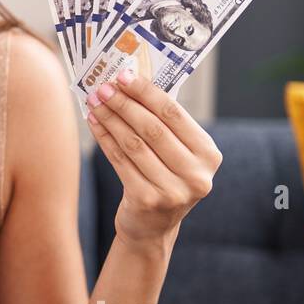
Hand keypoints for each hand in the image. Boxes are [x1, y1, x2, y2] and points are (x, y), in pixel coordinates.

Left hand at [85, 68, 222, 246]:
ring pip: (134, 144)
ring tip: (94, 102)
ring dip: (110, 119)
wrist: (152, 227)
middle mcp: (196, 174)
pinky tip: (94, 123)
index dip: (146, 92)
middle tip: (103, 87)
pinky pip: (120, 161)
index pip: (175, 114)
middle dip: (124, 104)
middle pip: (152, 128)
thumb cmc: (163, 178)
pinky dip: (104, 139)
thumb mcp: (176, 154)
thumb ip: (164, 124)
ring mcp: (173, 191)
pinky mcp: (147, 200)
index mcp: (209, 155)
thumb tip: (130, 82)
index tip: (123, 76)